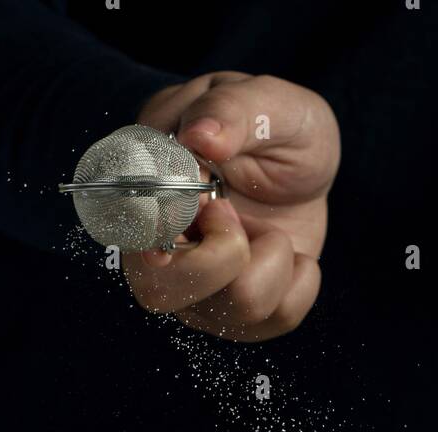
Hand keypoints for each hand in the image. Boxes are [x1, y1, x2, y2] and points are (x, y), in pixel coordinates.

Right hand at [123, 72, 339, 341]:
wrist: (308, 169)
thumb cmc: (277, 129)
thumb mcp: (268, 102)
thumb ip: (232, 110)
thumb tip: (198, 136)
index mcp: (149, 184)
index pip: (129, 227)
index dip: (168, 225)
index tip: (209, 202)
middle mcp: (159, 247)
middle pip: (159, 293)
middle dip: (222, 256)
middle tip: (235, 214)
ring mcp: (194, 287)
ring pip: (229, 310)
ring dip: (273, 260)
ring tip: (273, 230)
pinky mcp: (234, 313)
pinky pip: (272, 322)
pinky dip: (301, 282)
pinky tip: (294, 254)